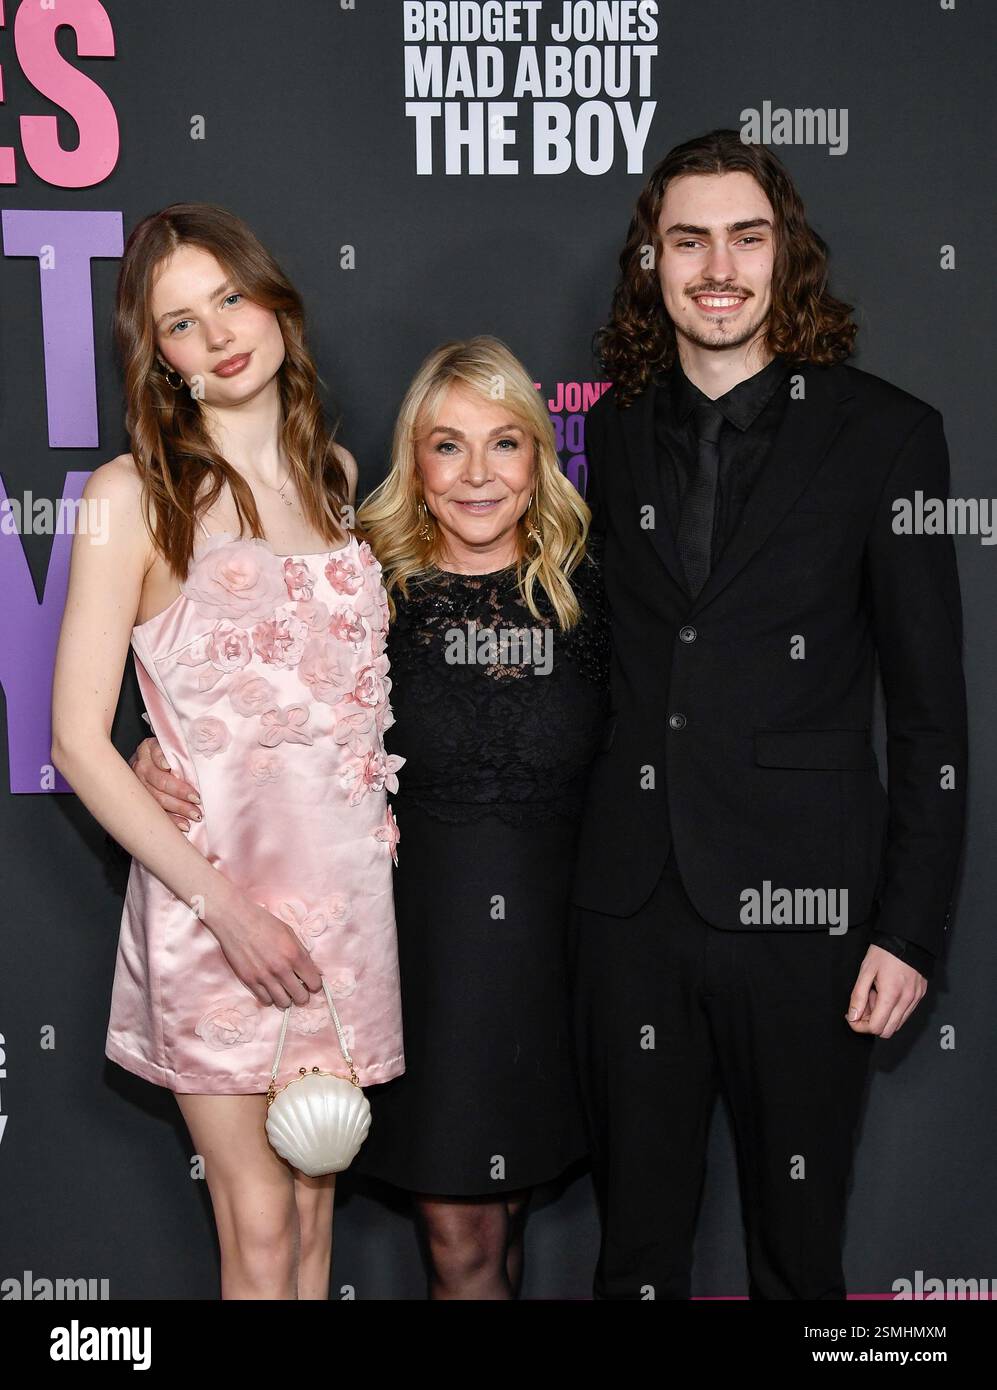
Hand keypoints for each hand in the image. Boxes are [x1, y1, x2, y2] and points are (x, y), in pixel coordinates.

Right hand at [130, 736, 200, 830]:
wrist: (149, 759)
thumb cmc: (168, 752)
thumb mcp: (171, 744)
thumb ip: (180, 750)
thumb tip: (196, 757)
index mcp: (148, 749)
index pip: (158, 757)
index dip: (165, 763)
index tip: (175, 773)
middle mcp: (140, 766)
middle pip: (159, 782)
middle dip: (180, 793)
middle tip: (197, 800)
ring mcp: (138, 784)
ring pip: (156, 799)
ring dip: (178, 809)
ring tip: (195, 815)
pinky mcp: (141, 800)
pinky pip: (155, 812)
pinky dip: (171, 820)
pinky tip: (183, 825)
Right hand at [206, 895, 323, 1009]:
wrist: (236, 919)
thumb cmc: (264, 922)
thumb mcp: (290, 933)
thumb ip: (302, 954)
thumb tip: (314, 972)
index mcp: (295, 955)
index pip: (314, 983)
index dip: (314, 985)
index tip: (310, 982)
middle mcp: (281, 969)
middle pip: (301, 998)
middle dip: (302, 994)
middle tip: (298, 988)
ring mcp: (264, 977)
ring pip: (283, 1003)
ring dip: (287, 998)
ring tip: (284, 990)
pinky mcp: (249, 981)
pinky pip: (265, 1001)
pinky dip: (270, 997)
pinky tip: (270, 988)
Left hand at [846, 945, 926, 1037]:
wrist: (907, 938)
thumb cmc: (886, 952)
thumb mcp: (865, 971)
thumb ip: (858, 996)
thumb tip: (853, 1016)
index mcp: (891, 995)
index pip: (876, 1027)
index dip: (860, 1026)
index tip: (852, 1016)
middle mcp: (906, 1000)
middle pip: (887, 1031)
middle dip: (871, 1023)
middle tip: (863, 1006)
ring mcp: (915, 999)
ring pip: (897, 1024)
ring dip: (883, 1016)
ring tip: (875, 996)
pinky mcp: (919, 995)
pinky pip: (906, 1013)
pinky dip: (894, 1010)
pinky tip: (886, 994)